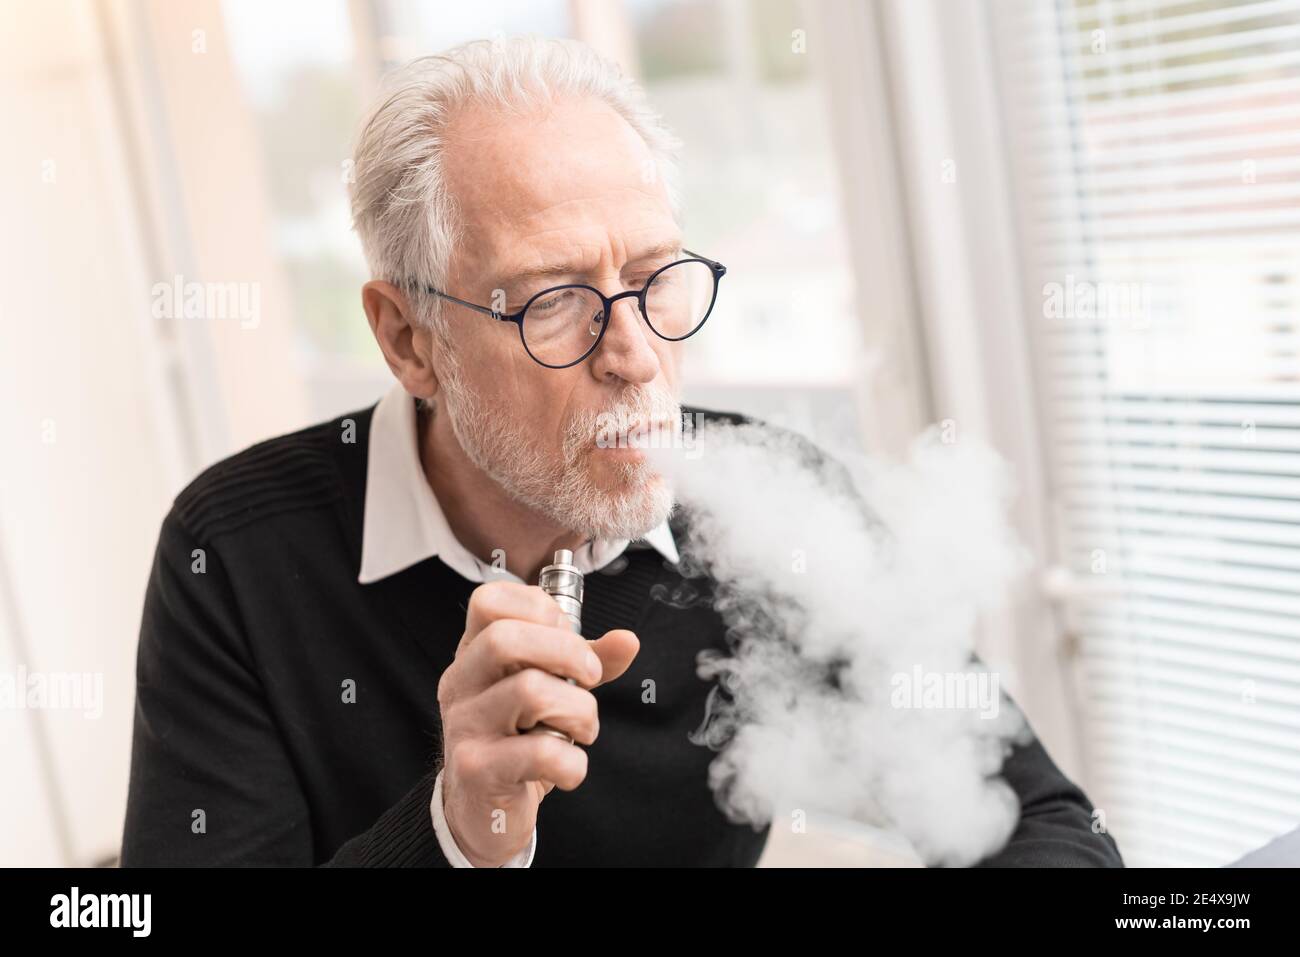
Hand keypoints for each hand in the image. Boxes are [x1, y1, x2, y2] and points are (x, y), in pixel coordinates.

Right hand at [435, 580, 638, 865]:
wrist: (483, 814)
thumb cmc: (518, 742)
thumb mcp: (551, 692)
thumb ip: (587, 662)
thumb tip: (628, 640)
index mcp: (474, 654)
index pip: (489, 601)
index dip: (542, 611)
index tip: (570, 639)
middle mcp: (461, 683)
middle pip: (504, 638)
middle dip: (568, 653)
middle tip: (590, 680)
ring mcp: (465, 726)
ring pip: (530, 691)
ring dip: (579, 711)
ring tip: (582, 731)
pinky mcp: (477, 770)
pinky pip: (539, 752)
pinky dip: (572, 762)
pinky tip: (568, 768)